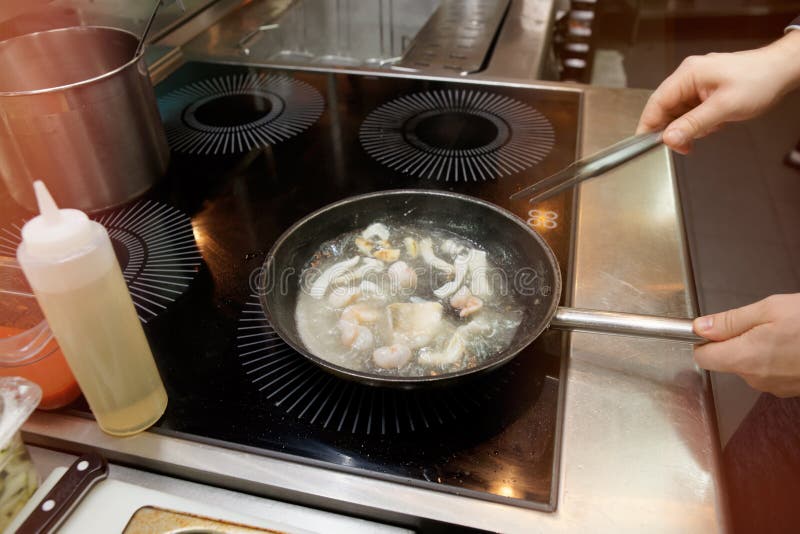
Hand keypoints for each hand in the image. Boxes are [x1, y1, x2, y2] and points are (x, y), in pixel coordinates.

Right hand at [637, 31, 799, 153]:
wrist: (782, 71)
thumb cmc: (759, 80)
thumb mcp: (724, 107)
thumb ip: (693, 124)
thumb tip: (668, 138)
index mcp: (688, 75)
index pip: (656, 102)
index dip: (648, 125)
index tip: (645, 144)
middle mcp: (688, 77)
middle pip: (665, 109)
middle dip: (674, 130)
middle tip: (685, 145)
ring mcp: (696, 83)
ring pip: (678, 113)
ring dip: (689, 127)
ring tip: (711, 128)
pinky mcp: (704, 91)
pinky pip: (691, 112)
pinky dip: (698, 123)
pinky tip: (714, 124)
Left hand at [693, 294, 799, 396]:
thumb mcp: (769, 309)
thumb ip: (730, 320)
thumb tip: (701, 327)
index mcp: (745, 357)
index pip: (703, 357)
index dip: (703, 340)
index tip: (709, 329)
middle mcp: (756, 378)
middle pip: (727, 360)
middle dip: (735, 340)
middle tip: (759, 322)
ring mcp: (774, 387)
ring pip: (750, 365)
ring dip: (758, 348)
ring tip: (783, 331)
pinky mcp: (790, 389)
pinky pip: (770, 371)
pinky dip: (775, 357)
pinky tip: (792, 344)